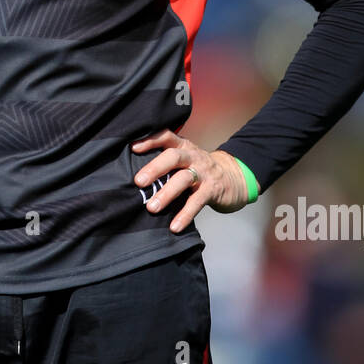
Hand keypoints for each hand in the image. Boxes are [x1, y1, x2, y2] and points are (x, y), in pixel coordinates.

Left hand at [131, 130, 248, 231]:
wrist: (233, 178)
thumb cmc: (198, 170)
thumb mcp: (184, 160)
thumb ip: (164, 162)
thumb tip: (130, 175)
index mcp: (182, 146)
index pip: (166, 136)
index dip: (150, 140)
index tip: (133, 147)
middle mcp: (192, 156)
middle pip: (173, 157)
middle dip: (155, 168)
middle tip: (138, 182)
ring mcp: (203, 172)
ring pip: (184, 179)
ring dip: (167, 193)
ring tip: (152, 208)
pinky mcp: (212, 189)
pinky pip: (197, 202)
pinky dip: (185, 214)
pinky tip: (174, 226)